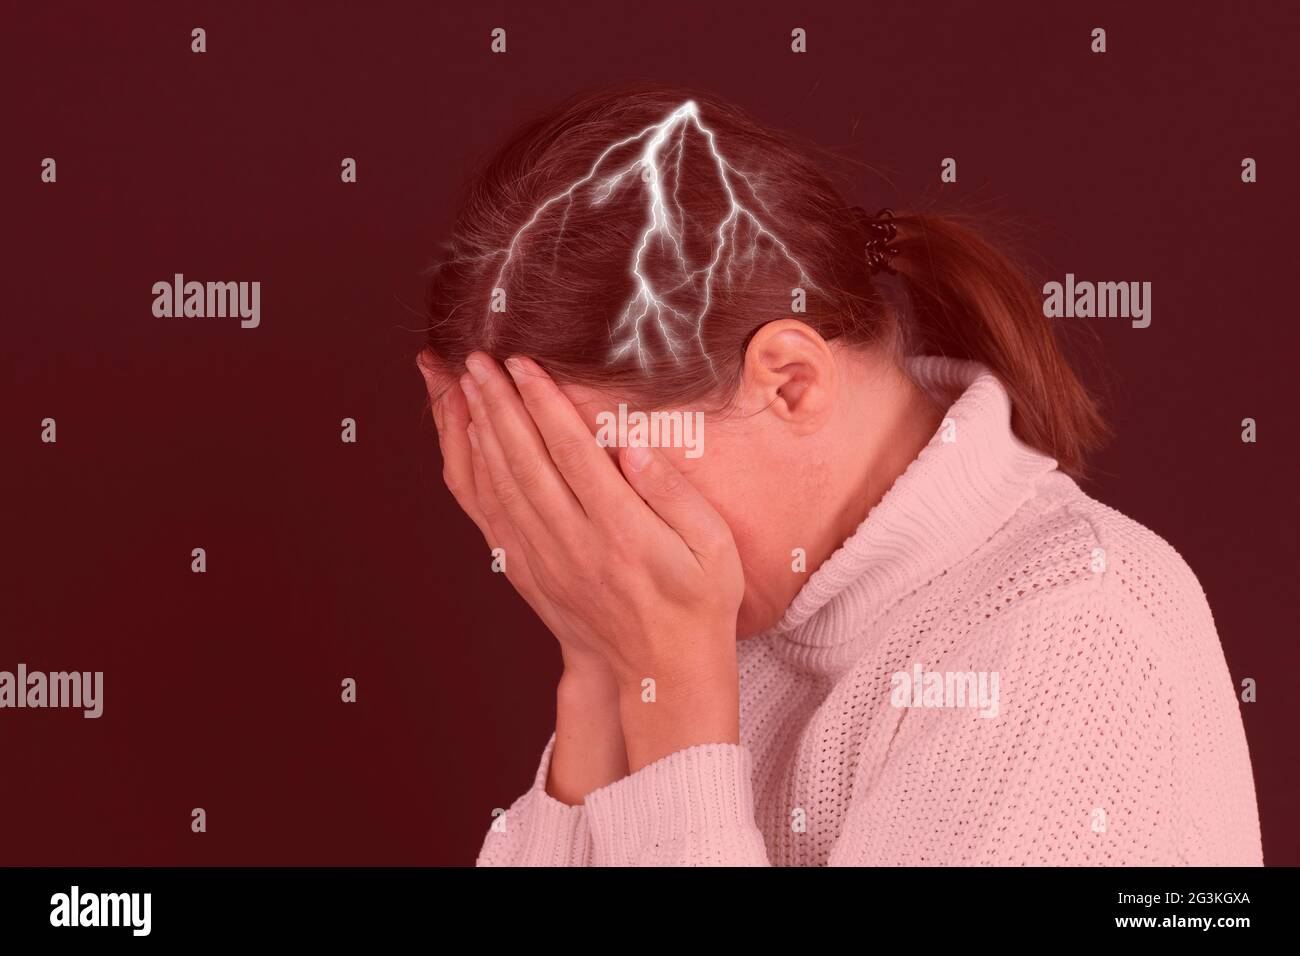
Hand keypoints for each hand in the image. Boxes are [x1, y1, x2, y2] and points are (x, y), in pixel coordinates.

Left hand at [456, 351, 743, 769]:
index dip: (542, 403)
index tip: (523, 363)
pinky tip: (470, 444)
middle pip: (524, 462)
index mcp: (622, 532)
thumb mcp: (714, 547)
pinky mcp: (535, 576)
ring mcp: (549, 563)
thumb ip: (673, 492)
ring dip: (479, 432)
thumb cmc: (700, 605)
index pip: (571, 452)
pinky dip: (477, 476)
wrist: (666, 677)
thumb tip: (631, 445)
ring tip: (464, 387)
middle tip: (477, 358)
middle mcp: (576, 545)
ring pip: (502, 487)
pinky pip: (496, 518)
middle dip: (498, 405)